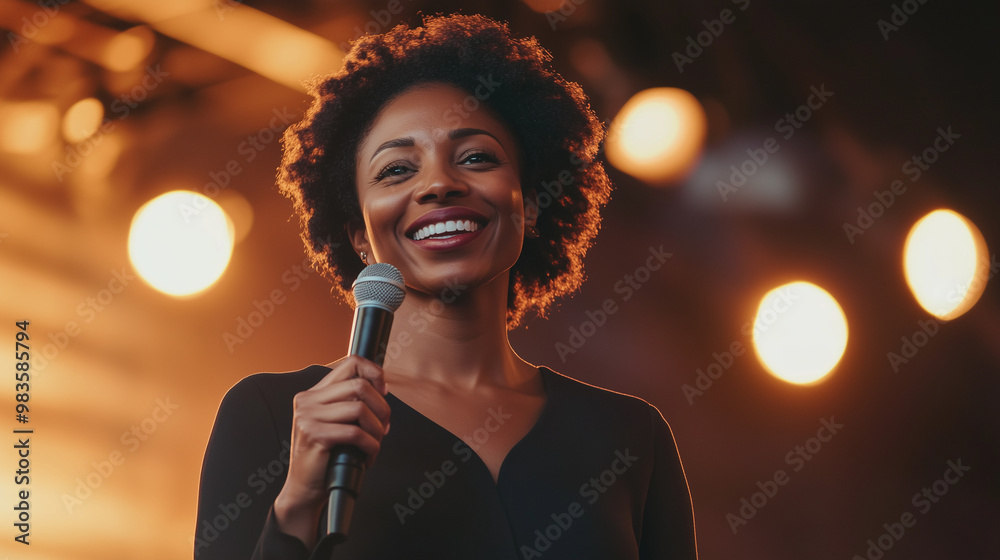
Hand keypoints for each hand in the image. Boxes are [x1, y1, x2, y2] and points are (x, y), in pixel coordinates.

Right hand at [273, 356, 390, 546]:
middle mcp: (308, 400)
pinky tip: (368, 456)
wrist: (304, 490)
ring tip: (375, 444)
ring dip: (377, 430)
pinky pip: (356, 432)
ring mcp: (308, 417)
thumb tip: (383, 389)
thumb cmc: (325, 458)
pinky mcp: (314, 435)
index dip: (374, 373)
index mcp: (314, 393)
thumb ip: (351, 403)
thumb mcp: (336, 423)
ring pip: (360, 408)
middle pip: (360, 385)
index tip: (384, 391)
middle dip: (382, 408)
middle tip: (383, 427)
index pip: (350, 363)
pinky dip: (371, 446)